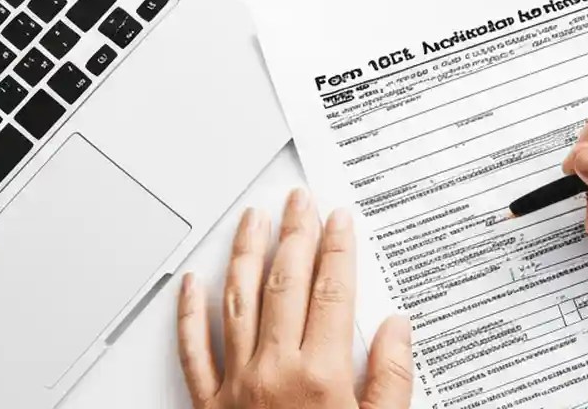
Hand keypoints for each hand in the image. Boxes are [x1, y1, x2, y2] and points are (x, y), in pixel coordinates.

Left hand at [177, 190, 412, 408]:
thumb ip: (392, 382)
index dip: (337, 248)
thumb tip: (397, 329)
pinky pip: (193, 350)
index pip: (332, 291)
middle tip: (298, 200)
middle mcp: (273, 372)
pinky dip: (190, 313)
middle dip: (294, 233)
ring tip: (252, 220)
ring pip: (237, 301)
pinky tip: (192, 283)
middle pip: (284, 284)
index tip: (340, 218)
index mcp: (321, 377)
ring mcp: (236, 387)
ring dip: (245, 253)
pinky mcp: (208, 407)